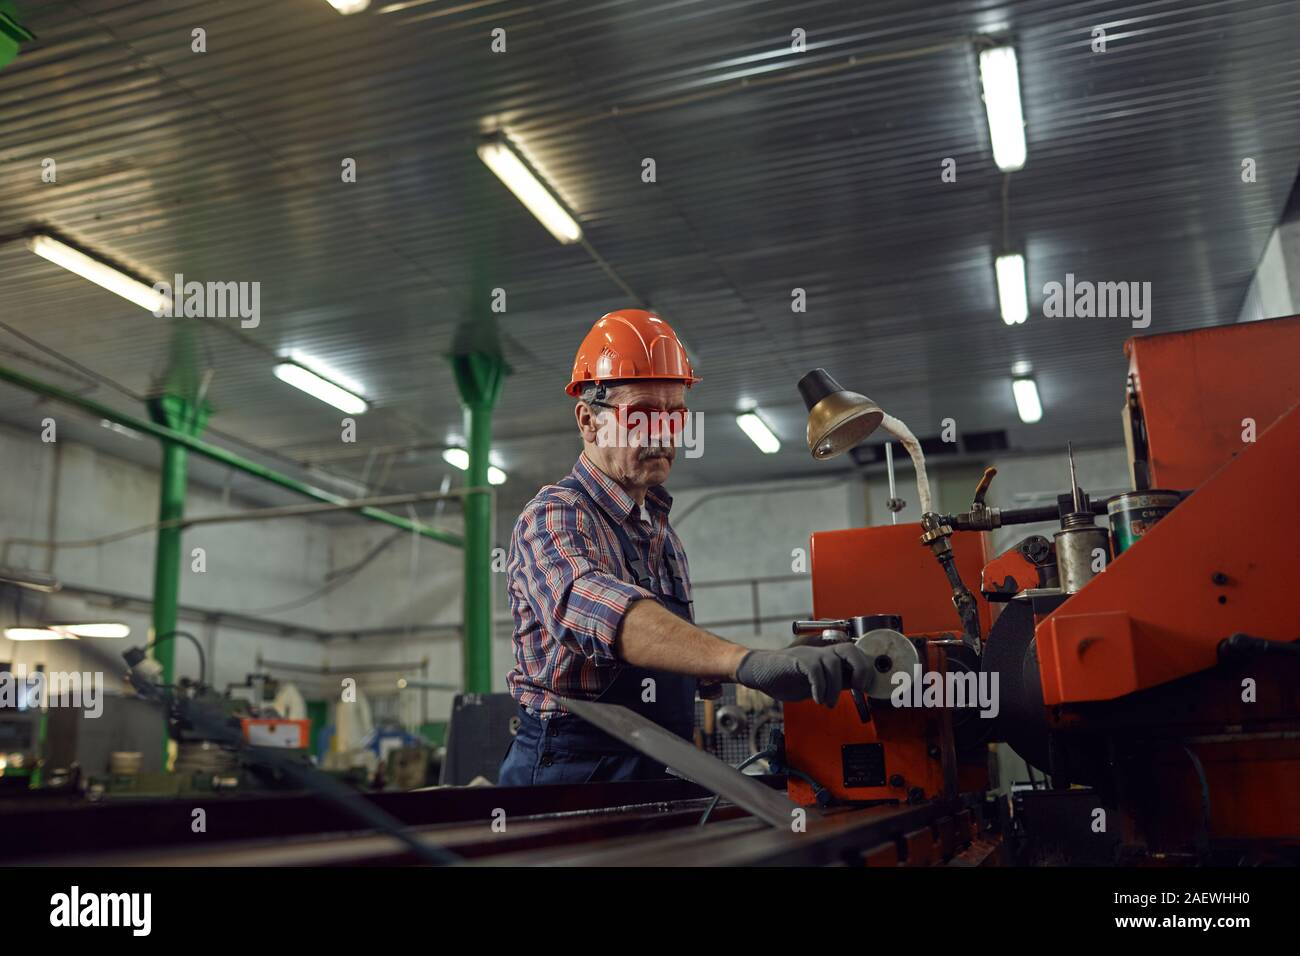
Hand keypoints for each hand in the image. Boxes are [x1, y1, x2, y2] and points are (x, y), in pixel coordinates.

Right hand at [735, 643, 871, 706]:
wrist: (760, 674)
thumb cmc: (787, 678)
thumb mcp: (818, 683)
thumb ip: (836, 682)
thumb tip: (859, 686)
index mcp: (828, 656)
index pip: (855, 653)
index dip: (866, 668)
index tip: (867, 687)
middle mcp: (821, 651)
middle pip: (849, 649)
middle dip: (860, 668)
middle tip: (859, 687)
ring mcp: (808, 653)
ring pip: (832, 663)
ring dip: (833, 688)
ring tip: (827, 702)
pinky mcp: (795, 659)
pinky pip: (814, 670)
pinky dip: (819, 687)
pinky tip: (816, 698)